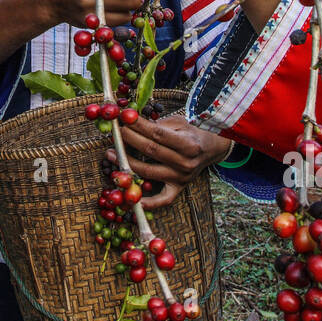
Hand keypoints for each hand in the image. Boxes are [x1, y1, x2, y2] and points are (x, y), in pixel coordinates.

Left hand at [105, 112, 232, 209]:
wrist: (211, 149)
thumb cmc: (191, 134)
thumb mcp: (180, 123)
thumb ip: (159, 124)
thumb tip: (132, 122)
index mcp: (188, 143)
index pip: (157, 134)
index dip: (138, 126)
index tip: (124, 118)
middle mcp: (185, 162)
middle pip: (151, 151)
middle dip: (129, 140)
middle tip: (115, 133)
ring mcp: (181, 177)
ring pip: (149, 172)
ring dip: (127, 163)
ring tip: (111, 154)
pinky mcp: (178, 189)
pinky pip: (162, 199)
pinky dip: (148, 202)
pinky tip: (132, 199)